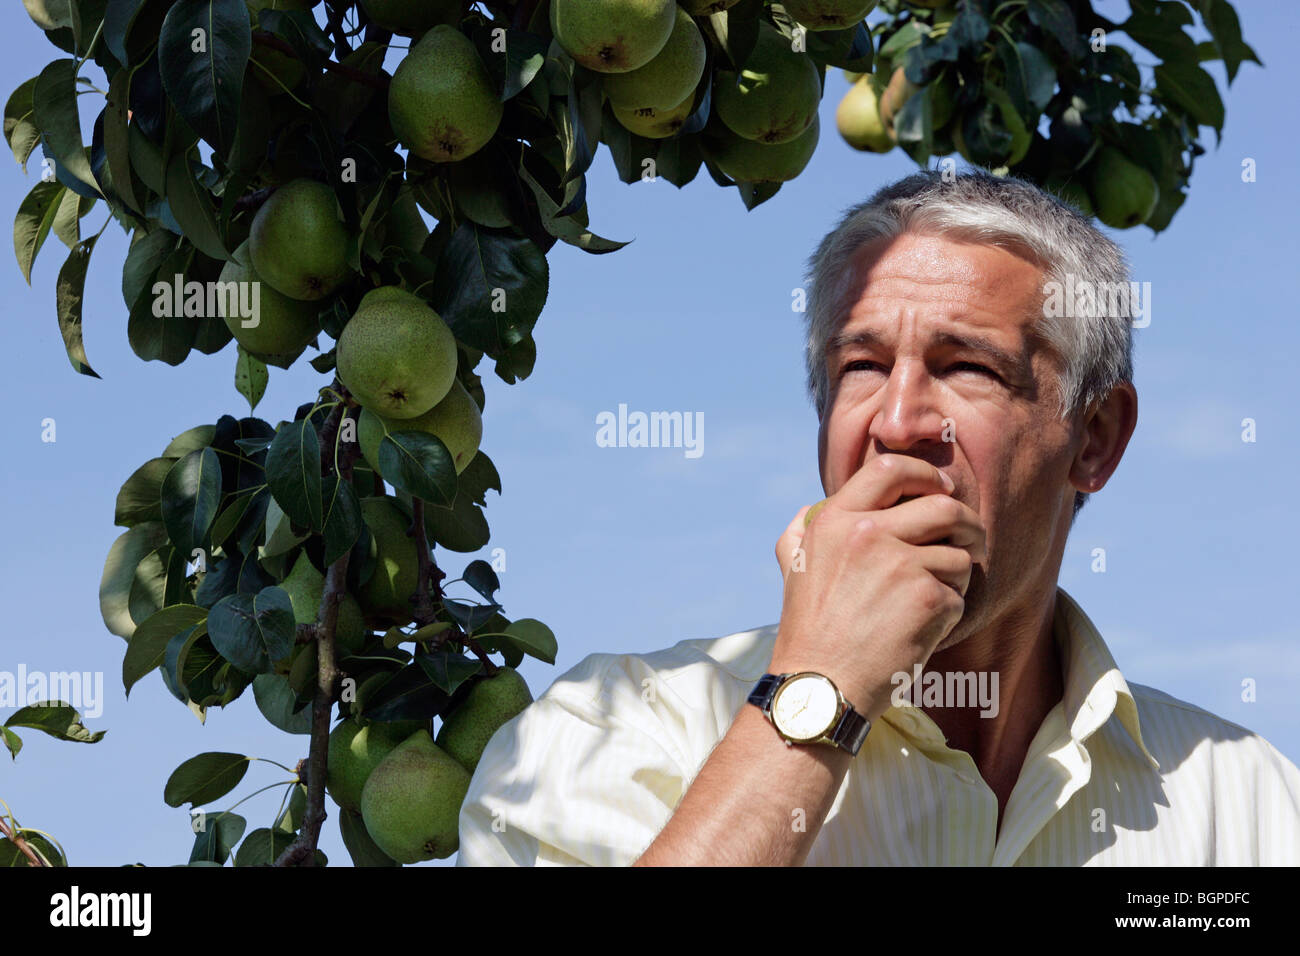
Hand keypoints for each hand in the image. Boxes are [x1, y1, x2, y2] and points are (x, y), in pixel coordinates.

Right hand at [771, 454, 987, 722]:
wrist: (822, 686)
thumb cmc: (809, 631)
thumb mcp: (793, 568)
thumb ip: (802, 530)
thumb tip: (813, 505)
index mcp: (835, 521)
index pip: (889, 469)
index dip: (925, 473)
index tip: (942, 487)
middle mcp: (868, 534)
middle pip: (943, 506)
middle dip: (968, 523)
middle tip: (973, 540)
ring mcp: (901, 565)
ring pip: (959, 553)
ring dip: (957, 576)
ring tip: (935, 597)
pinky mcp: (929, 598)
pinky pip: (960, 593)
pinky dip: (949, 611)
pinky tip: (925, 628)